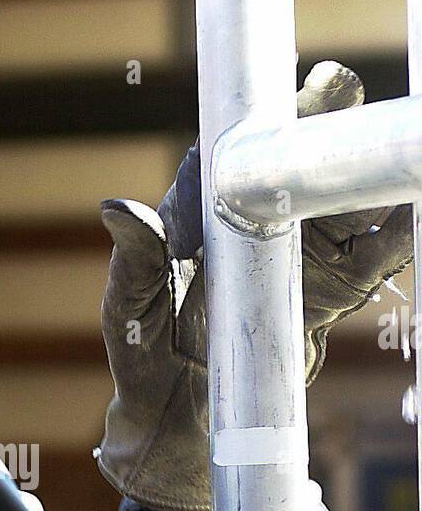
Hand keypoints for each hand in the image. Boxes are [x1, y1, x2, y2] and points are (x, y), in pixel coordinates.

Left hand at [99, 61, 413, 510]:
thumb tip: (117, 210)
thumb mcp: (130, 308)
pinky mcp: (331, 291)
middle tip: (342, 90)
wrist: (180, 421)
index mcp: (205, 210)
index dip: (268, 115)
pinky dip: (399, 235)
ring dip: (370, 169)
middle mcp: (259, 219)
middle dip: (327, 121)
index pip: (239, 150)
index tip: (292, 89)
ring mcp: (302, 252)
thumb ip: (135, 259)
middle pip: (301, 159)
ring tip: (395, 139)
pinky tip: (413, 214)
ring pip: (346, 198)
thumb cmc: (142, 354)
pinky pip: (373, 258)